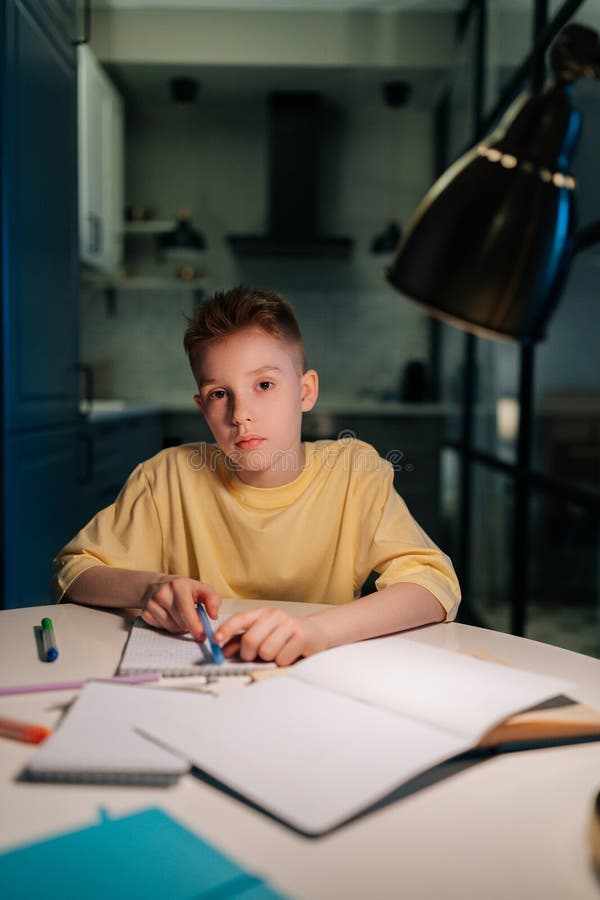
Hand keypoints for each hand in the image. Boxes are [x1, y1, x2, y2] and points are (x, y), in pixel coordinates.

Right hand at [140, 575, 220, 640]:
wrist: (156, 585)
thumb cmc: (183, 589)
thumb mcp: (201, 588)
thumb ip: (213, 599)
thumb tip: (214, 615)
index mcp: (178, 586)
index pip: (186, 611)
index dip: (195, 626)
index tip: (202, 636)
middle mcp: (162, 594)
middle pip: (180, 622)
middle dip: (190, 626)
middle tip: (195, 621)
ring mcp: (151, 604)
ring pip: (171, 628)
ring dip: (180, 627)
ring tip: (181, 616)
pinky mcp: (145, 613)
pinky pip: (162, 629)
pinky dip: (169, 627)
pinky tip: (170, 616)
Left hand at [214, 607, 328, 666]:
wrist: (316, 632)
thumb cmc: (285, 635)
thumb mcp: (262, 634)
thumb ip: (241, 641)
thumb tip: (222, 651)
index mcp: (262, 613)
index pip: (240, 618)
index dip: (226, 630)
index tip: (216, 641)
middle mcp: (275, 615)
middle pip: (250, 640)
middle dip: (249, 654)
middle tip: (255, 657)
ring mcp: (289, 625)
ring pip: (266, 651)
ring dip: (269, 659)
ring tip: (277, 653)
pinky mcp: (301, 637)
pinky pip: (282, 658)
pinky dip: (283, 662)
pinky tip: (289, 655)